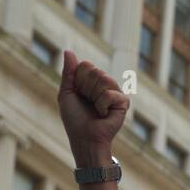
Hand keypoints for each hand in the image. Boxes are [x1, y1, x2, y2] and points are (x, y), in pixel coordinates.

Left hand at [58, 50, 128, 165]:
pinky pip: (110, 93)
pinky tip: (104, 114)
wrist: (84, 138)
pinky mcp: (123, 103)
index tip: (78, 94)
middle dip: (86, 88)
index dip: (78, 79)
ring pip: (104, 79)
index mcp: (91, 81)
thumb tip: (68, 51)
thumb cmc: (75, 119)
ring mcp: (115, 92)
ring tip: (96, 109)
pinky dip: (102, 105)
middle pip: (95, 70)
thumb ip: (68, 73)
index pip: (86, 65)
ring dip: (94, 96)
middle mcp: (105, 84)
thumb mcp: (66, 93)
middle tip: (87, 103)